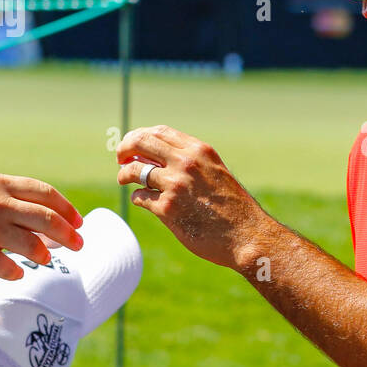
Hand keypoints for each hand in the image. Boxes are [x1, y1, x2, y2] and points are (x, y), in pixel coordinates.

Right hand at [0, 174, 83, 279]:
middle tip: (80, 245)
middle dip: (69, 234)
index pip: (46, 194)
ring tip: (46, 258)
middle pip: (48, 219)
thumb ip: (11, 199)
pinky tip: (19, 273)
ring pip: (34, 245)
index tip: (79, 222)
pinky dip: (17, 272)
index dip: (67, 209)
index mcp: (0, 184)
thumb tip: (49, 220)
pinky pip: (9, 268)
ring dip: (45, 254)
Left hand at [116, 126, 268, 269]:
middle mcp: (186, 162)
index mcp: (199, 150)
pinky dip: (138, 199)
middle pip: (140, 143)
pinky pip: (140, 198)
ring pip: (134, 171)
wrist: (247, 235)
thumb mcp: (216, 172)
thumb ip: (190, 162)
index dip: (140, 136)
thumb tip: (153, 158)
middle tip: (120, 158)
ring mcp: (176, 185)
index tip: (133, 145)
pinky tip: (144, 201)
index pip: (159, 132)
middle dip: (124, 149)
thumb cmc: (233, 207)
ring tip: (123, 180)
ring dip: (125, 175)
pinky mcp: (168, 209)